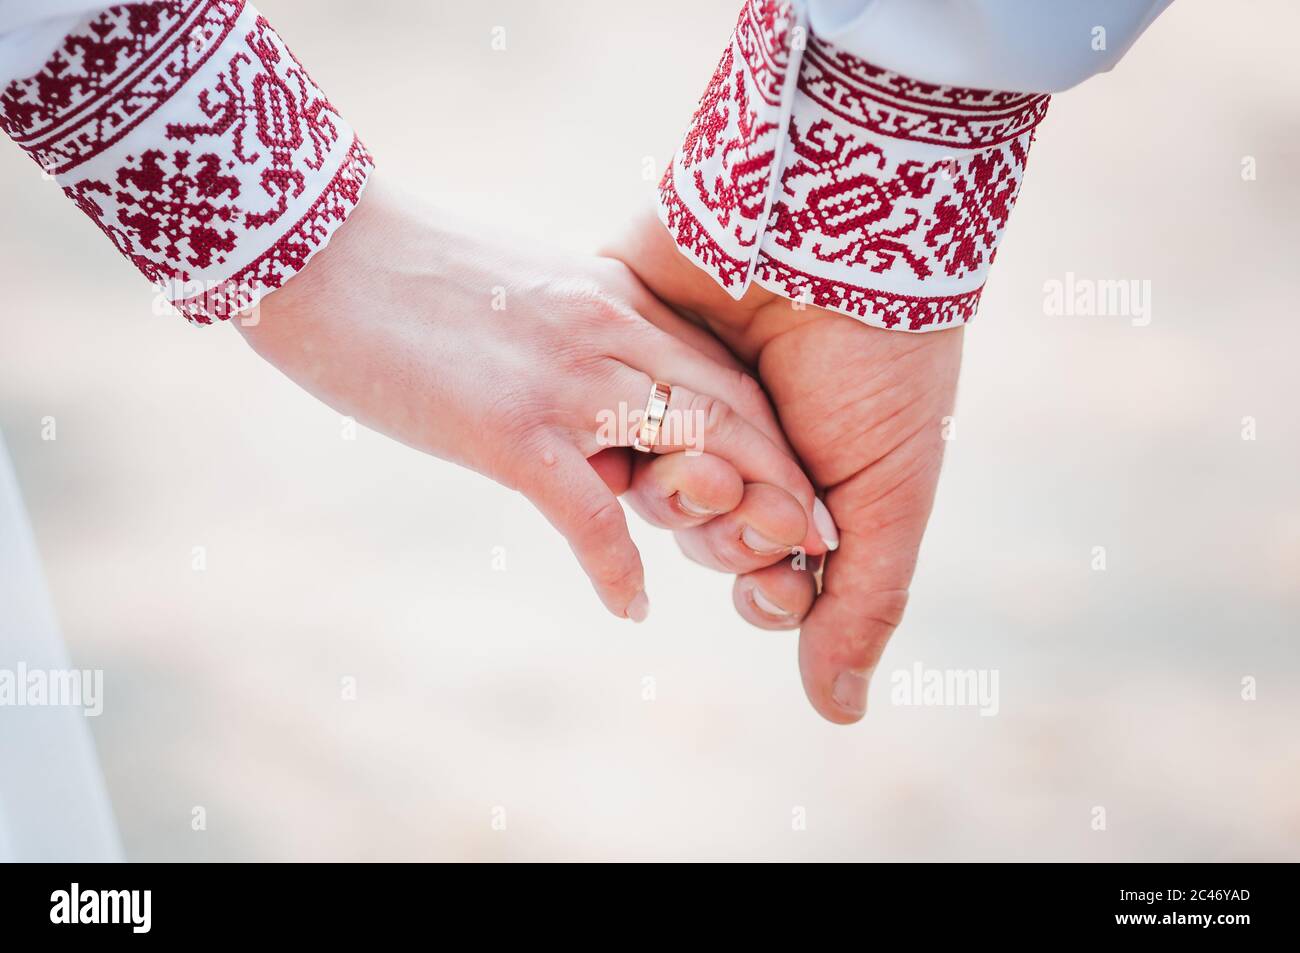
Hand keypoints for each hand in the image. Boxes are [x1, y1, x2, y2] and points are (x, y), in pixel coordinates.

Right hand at [235, 176, 828, 620]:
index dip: (773, 431)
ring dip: (736, 524)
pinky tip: (633, 607)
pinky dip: (618, 567)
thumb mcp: (523, 293)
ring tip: (772, 580)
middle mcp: (610, 329)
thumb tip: (601, 386)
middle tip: (824, 543)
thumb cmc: (409, 271)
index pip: (721, 368)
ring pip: (691, 453)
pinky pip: (590, 512)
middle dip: (787, 480)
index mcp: (615, 297)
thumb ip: (578, 333)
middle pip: (733, 411)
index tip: (804, 479)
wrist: (316, 245)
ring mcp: (565, 378)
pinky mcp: (509, 426)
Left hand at [607, 208, 962, 721]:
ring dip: (673, 496)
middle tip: (743, 499)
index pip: (764, 571)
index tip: (783, 572)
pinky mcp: (621, 343)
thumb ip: (861, 604)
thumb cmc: (880, 365)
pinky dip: (614, 443)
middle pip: (702, 537)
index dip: (767, 589)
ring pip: (645, 488)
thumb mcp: (891, 494)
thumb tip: (840, 714)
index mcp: (804, 474)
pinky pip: (598, 420)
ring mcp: (677, 392)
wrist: (833, 230)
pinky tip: (627, 449)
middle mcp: (737, 439)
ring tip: (698, 464)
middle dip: (721, 537)